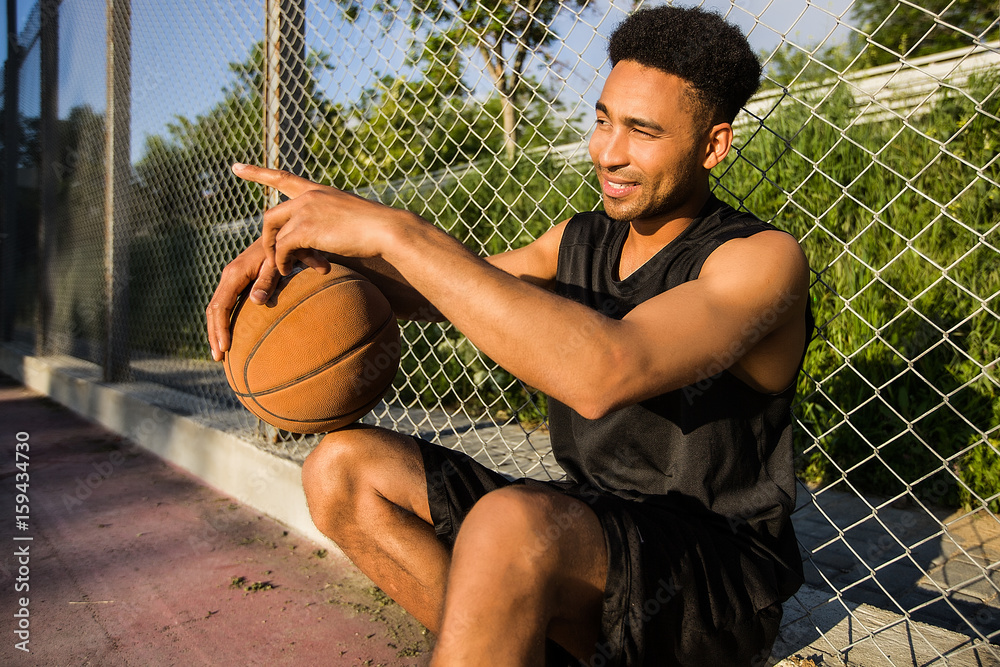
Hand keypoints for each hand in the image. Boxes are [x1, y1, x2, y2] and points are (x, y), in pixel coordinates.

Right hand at [205, 238, 329, 361]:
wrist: (285, 233)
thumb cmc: (285, 249)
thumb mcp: (278, 263)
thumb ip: (269, 280)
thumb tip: (256, 301)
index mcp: (235, 274)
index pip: (220, 306)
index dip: (221, 328)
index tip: (225, 348)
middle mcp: (229, 277)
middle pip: (214, 310)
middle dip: (214, 335)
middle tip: (218, 358)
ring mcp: (233, 280)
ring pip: (217, 309)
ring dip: (216, 331)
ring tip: (220, 354)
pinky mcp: (239, 282)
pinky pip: (226, 305)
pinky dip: (225, 322)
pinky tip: (231, 337)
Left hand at [232, 163, 403, 275]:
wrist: (387, 230)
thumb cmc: (376, 229)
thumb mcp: (350, 218)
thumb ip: (333, 221)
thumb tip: (333, 234)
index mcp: (318, 191)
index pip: (282, 177)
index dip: (257, 173)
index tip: (236, 167)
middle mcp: (308, 197)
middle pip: (270, 216)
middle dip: (266, 239)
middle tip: (272, 258)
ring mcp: (305, 211)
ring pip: (274, 236)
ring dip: (275, 256)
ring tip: (284, 271)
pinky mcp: (306, 229)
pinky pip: (282, 249)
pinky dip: (281, 263)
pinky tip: (288, 272)